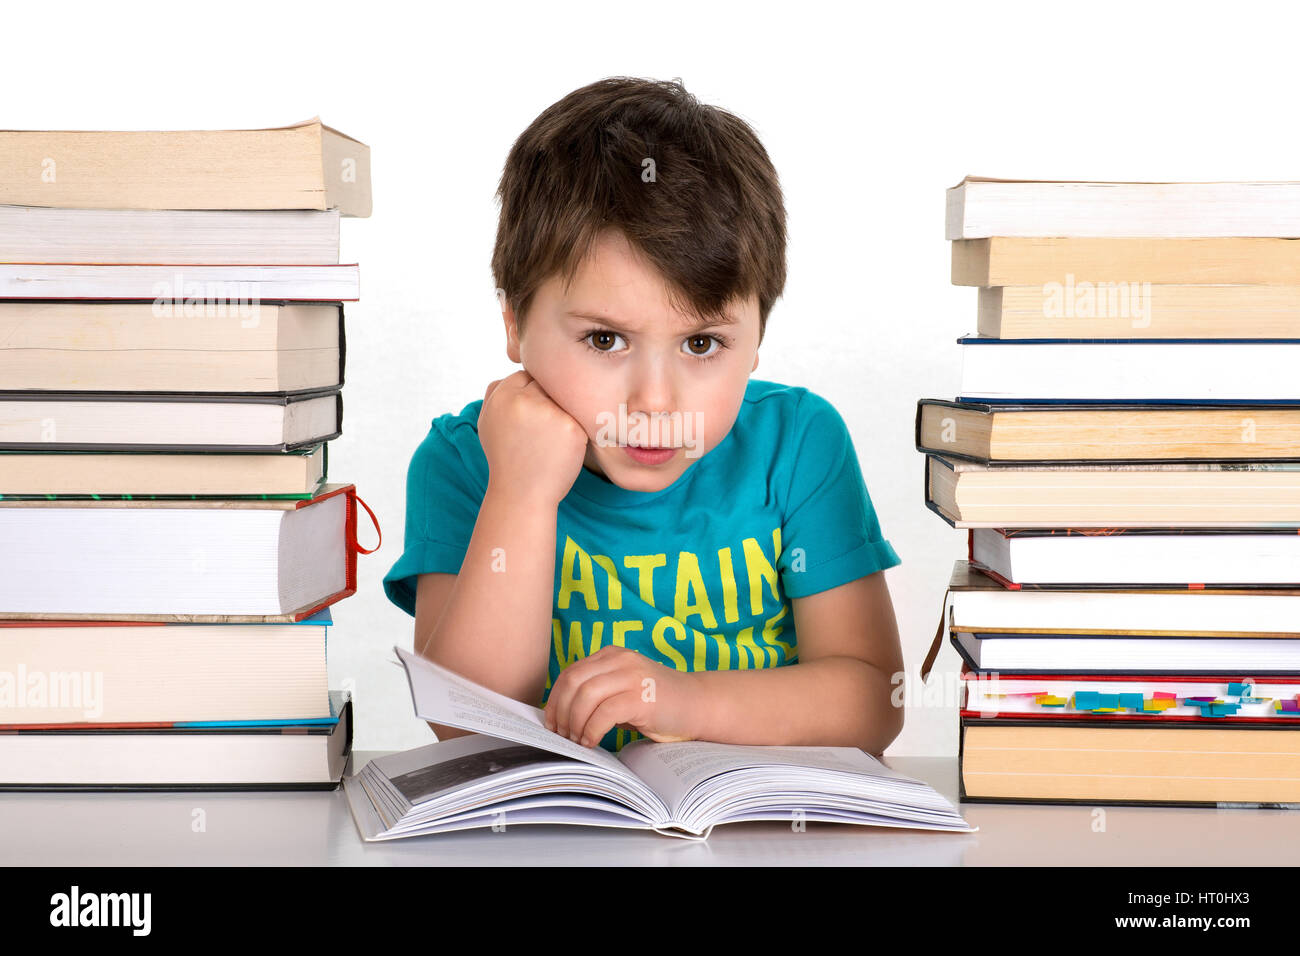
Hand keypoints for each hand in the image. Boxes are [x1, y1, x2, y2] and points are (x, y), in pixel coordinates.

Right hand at [479, 370, 588, 507]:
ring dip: (562, 415)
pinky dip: (573, 431)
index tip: (530, 416)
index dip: (530, 395)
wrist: (522, 494)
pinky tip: (560, 449)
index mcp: (502, 395)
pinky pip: (579, 416)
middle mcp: (525, 400)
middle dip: (547, 402)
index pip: (526, 375)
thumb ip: (495, 392)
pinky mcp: (572, 427)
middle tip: (541, 429)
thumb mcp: (488, 422)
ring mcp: (550, 413)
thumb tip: (517, 370)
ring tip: (548, 440)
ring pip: (565, 399)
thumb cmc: (506, 457)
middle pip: (548, 384)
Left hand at [542, 646, 700, 747]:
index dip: (555, 699)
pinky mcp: (641, 697)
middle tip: (561, 734)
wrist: (699, 705)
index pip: (570, 673)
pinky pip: (604, 713)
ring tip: (577, 740)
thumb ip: (598, 694)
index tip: (551, 722)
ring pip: (585, 696)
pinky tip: (592, 742)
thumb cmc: (659, 704)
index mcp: (612, 655)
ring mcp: (632, 676)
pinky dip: (591, 730)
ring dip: (574, 722)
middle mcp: (620, 660)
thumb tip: (562, 716)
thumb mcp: (624, 689)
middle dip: (560, 711)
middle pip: (573, 682)